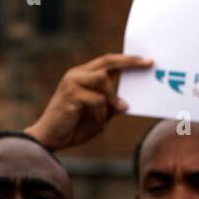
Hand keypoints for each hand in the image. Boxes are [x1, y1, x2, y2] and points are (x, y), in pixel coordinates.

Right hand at [24, 53, 152, 151]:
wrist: (50, 139)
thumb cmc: (74, 127)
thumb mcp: (100, 116)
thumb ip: (111, 106)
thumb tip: (128, 102)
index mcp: (83, 76)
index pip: (107, 62)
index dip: (127, 60)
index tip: (147, 61)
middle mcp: (77, 74)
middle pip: (107, 60)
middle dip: (129, 61)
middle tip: (148, 63)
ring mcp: (72, 82)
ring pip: (103, 78)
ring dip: (113, 96)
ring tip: (115, 111)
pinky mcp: (70, 94)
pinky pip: (97, 99)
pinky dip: (102, 112)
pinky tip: (99, 123)